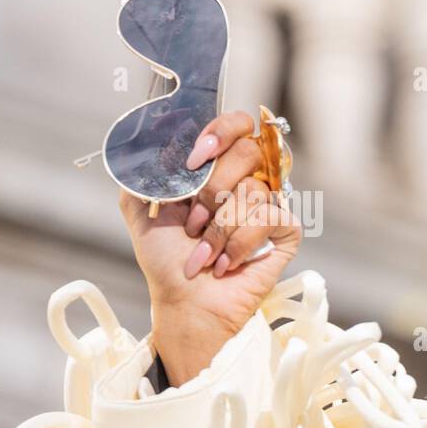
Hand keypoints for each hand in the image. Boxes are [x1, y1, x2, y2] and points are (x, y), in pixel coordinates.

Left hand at [119, 111, 302, 381]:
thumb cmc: (166, 261)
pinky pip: (272, 216)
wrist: (183, 302)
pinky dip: (240, 243)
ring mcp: (269, 204)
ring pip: (254, 190)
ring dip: (218, 230)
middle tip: (192, 223)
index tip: (193, 159)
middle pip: (249, 151)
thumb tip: (148, 144)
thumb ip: (142, 175)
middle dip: (211, 191)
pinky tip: (226, 264)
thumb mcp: (141, 212)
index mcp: (218, 169)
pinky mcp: (285, 231)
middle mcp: (247, 180)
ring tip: (203, 255)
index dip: (219, 132)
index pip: (236, 125)